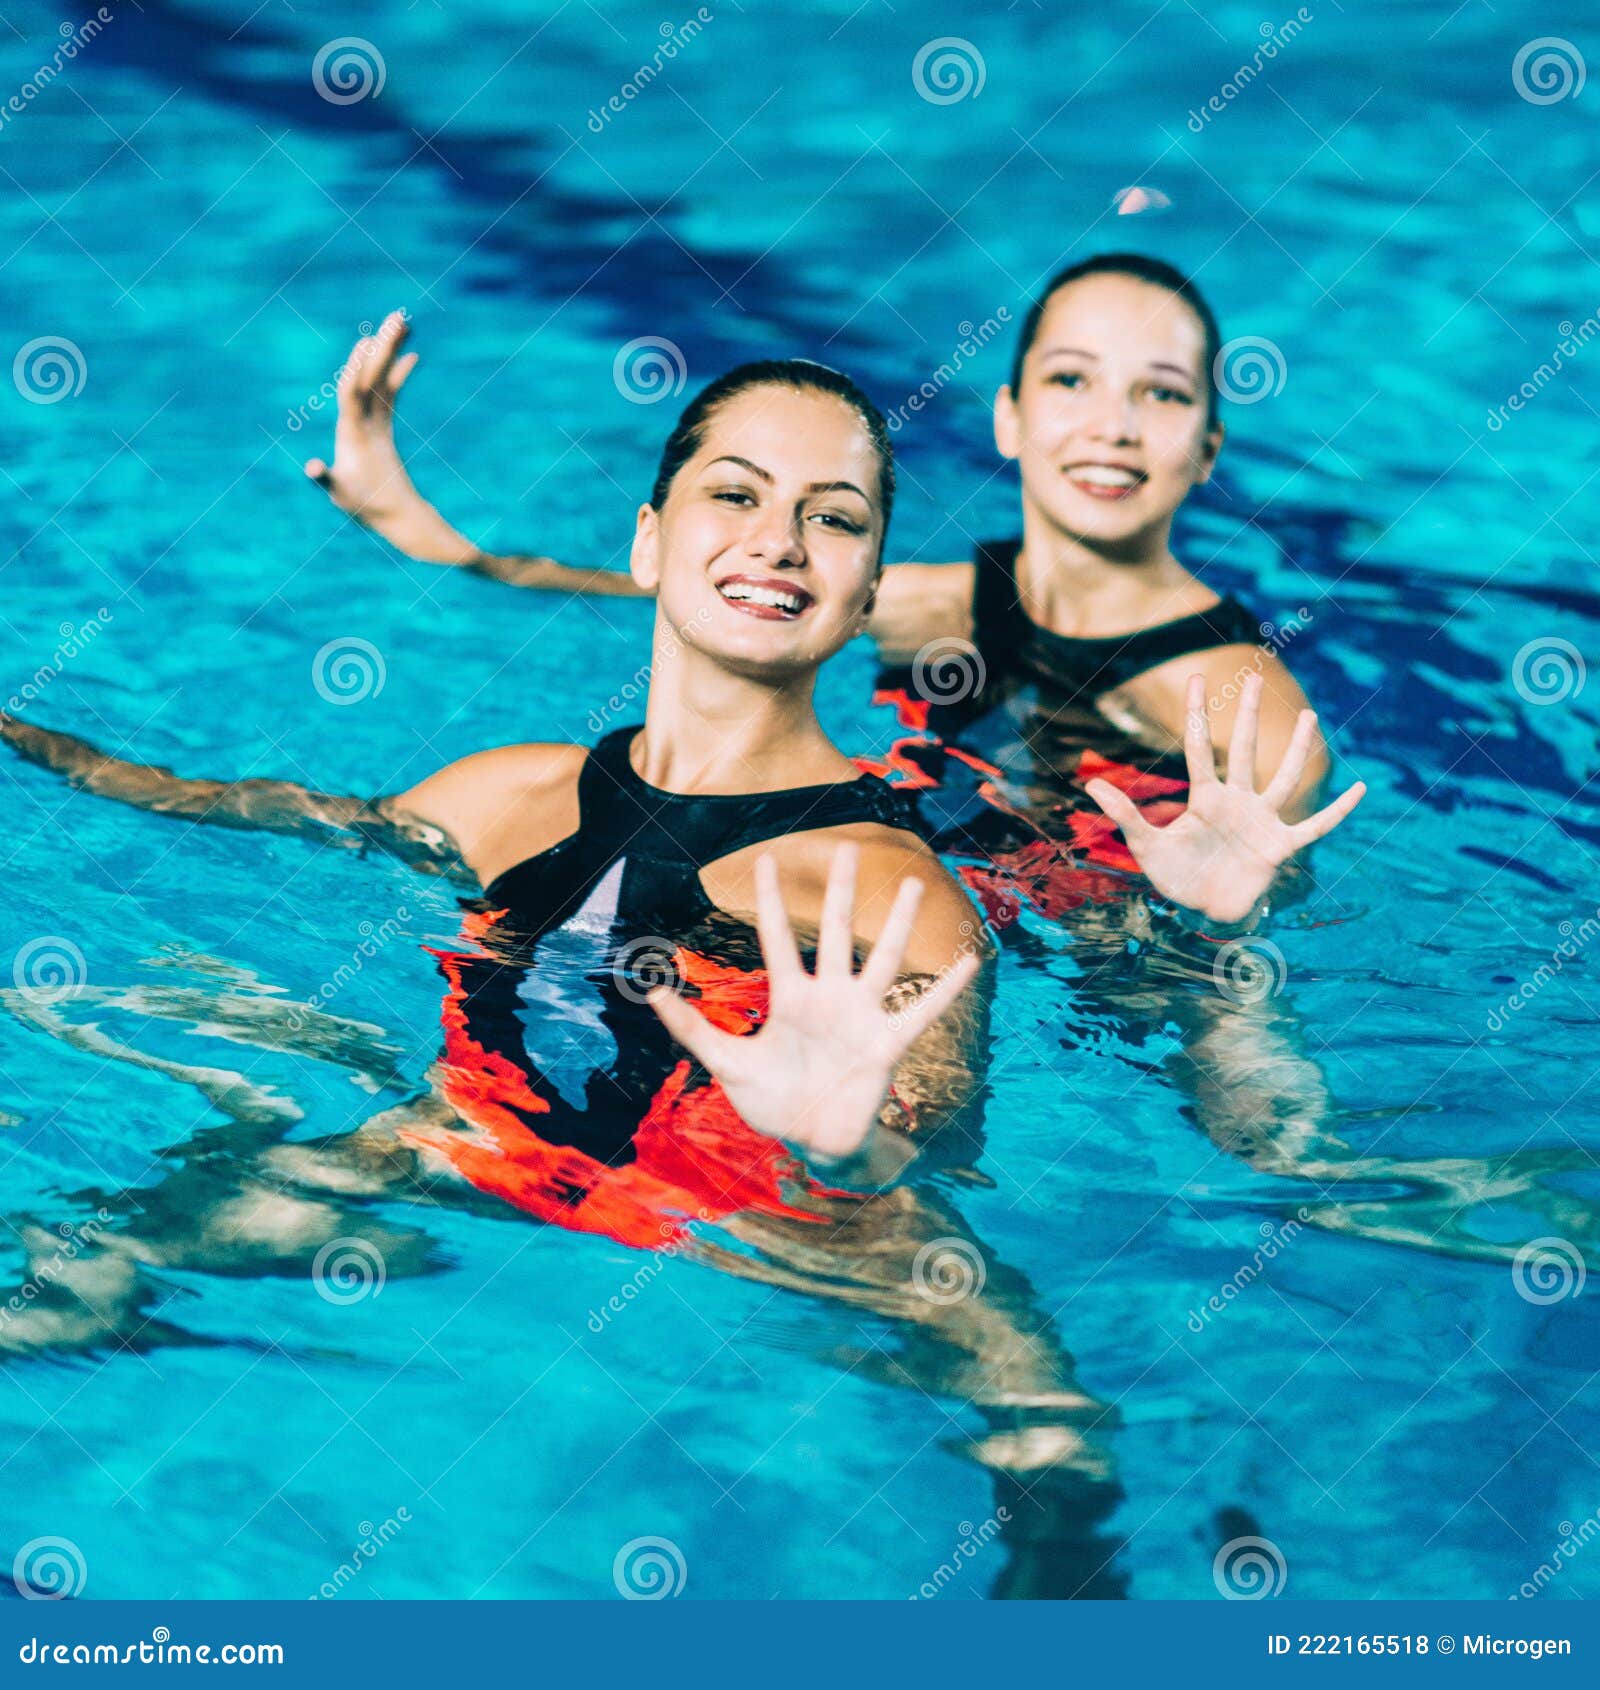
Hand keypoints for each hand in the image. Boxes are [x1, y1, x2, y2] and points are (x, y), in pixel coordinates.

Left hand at [303, 310, 423, 524]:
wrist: (385, 518)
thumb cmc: (362, 506)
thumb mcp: (340, 493)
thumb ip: (324, 477)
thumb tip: (311, 467)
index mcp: (349, 429)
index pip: (352, 391)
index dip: (358, 367)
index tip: (368, 343)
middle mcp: (358, 419)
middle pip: (369, 375)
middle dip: (382, 346)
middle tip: (398, 316)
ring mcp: (371, 421)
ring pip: (380, 378)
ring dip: (390, 351)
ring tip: (404, 323)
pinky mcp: (383, 427)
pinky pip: (390, 394)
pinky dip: (398, 375)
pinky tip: (412, 355)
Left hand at [645, 845, 979, 1163]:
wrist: (812, 1142)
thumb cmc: (772, 1102)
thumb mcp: (727, 1064)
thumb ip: (693, 1029)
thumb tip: (651, 993)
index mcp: (790, 998)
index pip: (776, 937)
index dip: (769, 899)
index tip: (766, 857)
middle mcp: (828, 997)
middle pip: (833, 933)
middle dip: (839, 891)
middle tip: (845, 846)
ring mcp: (860, 1017)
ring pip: (881, 959)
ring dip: (896, 923)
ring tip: (910, 883)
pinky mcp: (885, 1044)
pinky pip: (920, 1012)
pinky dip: (944, 989)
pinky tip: (968, 962)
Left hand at [1084, 672, 1365, 925]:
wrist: (1205, 910)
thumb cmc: (1177, 876)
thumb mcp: (1146, 847)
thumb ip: (1126, 815)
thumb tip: (1089, 786)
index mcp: (1204, 798)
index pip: (1199, 747)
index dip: (1196, 714)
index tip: (1196, 678)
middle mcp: (1236, 801)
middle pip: (1243, 750)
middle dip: (1248, 715)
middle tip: (1254, 676)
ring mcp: (1262, 821)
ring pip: (1283, 778)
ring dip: (1296, 749)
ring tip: (1310, 715)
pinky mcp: (1281, 845)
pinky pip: (1315, 826)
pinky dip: (1337, 812)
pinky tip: (1360, 790)